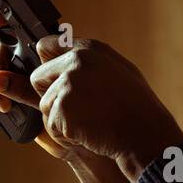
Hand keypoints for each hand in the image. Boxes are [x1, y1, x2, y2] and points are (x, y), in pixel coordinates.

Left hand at [0, 13, 131, 182]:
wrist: (145, 135)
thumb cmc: (136, 108)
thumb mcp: (117, 74)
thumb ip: (86, 63)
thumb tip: (54, 55)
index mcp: (89, 49)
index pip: (45, 47)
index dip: (50, 69)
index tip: (62, 85)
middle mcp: (76, 61)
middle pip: (38, 77)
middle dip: (51, 95)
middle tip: (81, 109)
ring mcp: (67, 84)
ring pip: (43, 104)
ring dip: (60, 118)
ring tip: (91, 122)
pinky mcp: (62, 108)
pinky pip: (50, 125)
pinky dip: (65, 134)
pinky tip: (89, 132)